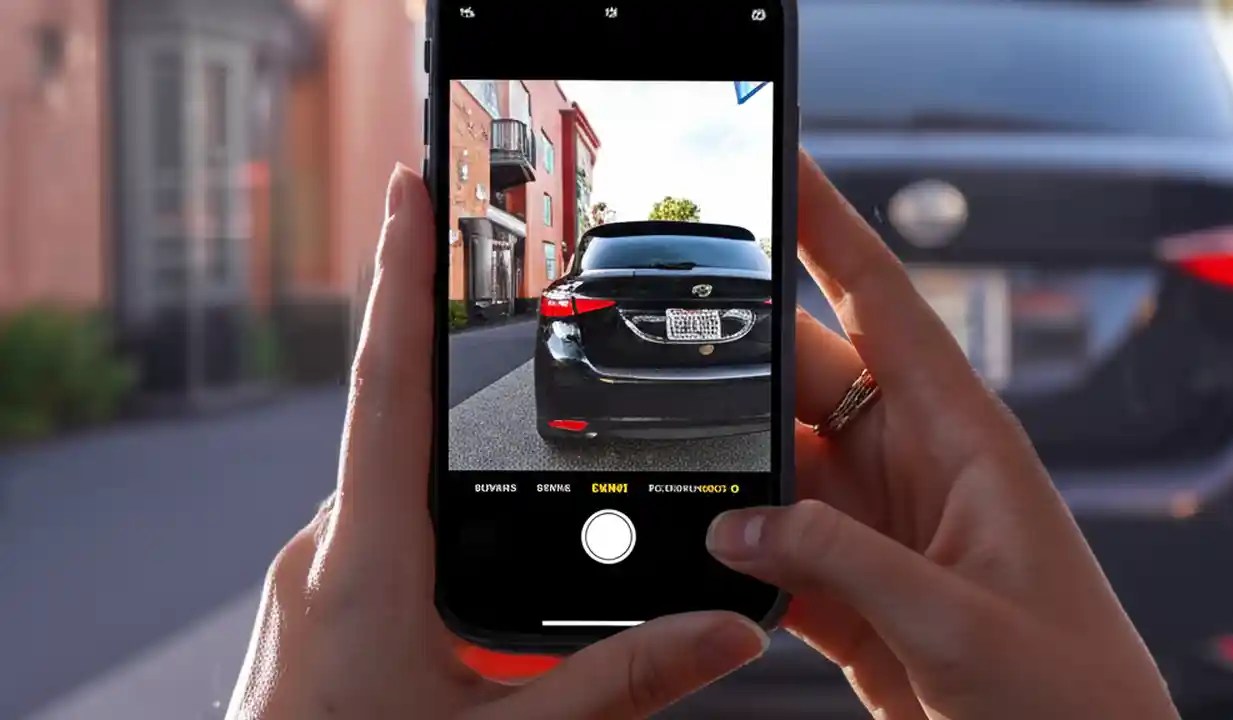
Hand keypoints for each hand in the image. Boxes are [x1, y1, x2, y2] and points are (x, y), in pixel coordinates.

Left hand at [226, 165, 768, 719]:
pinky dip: (431, 547)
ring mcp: (309, 582)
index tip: (407, 184)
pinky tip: (462, 599)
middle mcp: (324, 553)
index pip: (389, 383)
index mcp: (369, 562)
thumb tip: (724, 630)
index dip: (402, 275)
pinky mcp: (311, 610)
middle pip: (407, 443)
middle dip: (462, 403)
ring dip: (455, 503)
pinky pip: (378, 546)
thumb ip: (623, 684)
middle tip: (506, 362)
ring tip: (498, 539)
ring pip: (398, 504)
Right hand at [706, 153, 1179, 719]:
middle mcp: (911, 467)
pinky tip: (709, 559)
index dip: (829, 227)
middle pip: (805, 378)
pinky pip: (772, 544)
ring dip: (732, 473)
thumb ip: (839, 563)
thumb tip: (739, 524)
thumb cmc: (1070, 694)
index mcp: (962, 439)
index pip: (882, 304)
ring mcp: (873, 527)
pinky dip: (735, 549)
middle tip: (672, 366)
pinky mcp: (847, 588)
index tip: (779, 169)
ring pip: (778, 462)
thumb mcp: (958, 619)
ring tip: (684, 480)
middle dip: (740, 367)